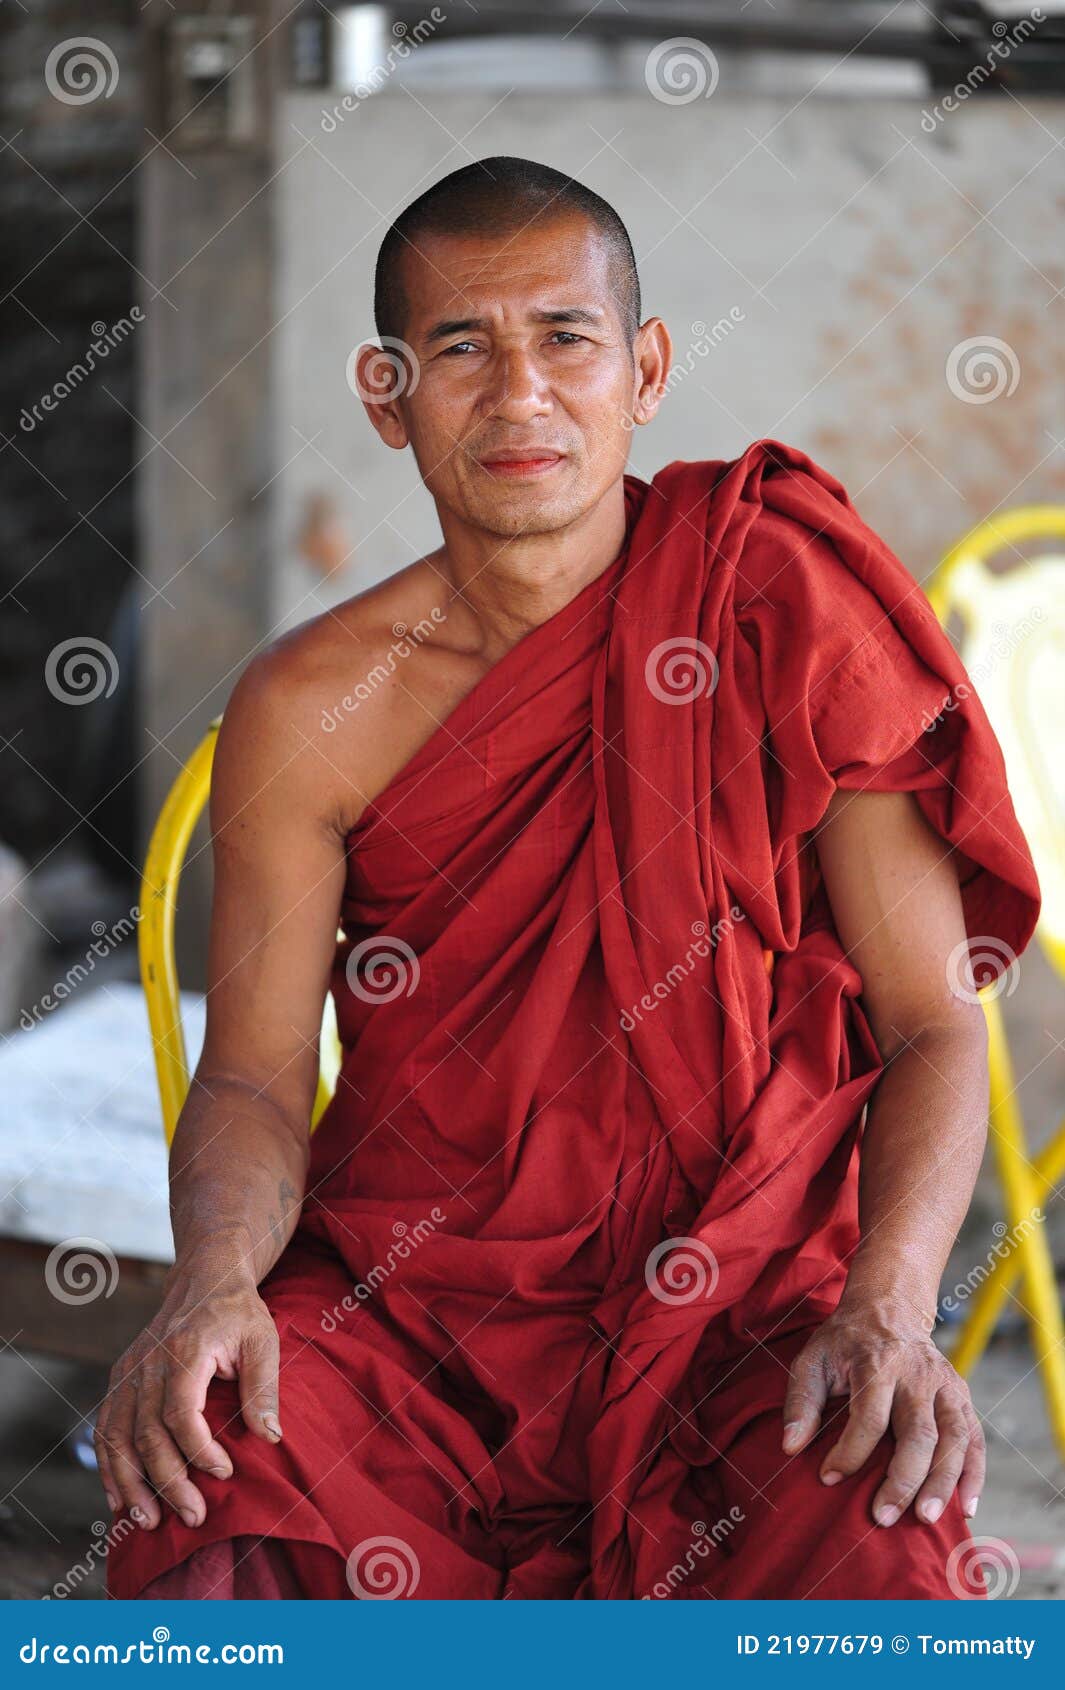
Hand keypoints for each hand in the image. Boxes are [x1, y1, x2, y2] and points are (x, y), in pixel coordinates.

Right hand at [94, 1263, 281, 1530]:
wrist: (204, 1278)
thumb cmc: (238, 1312)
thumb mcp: (263, 1340)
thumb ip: (264, 1387)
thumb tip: (269, 1437)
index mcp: (184, 1351)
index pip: (180, 1413)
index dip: (198, 1450)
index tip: (224, 1472)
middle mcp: (148, 1364)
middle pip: (147, 1434)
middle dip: (168, 1482)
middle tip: (193, 1516)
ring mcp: (129, 1372)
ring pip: (118, 1438)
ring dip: (131, 1484)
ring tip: (148, 1523)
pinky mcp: (121, 1380)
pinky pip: (105, 1429)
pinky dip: (109, 1467)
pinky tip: (118, 1499)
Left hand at [781, 1298, 984, 1526]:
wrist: (889, 1307)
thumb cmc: (845, 1342)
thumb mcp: (813, 1358)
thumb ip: (801, 1401)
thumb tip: (791, 1447)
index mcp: (878, 1363)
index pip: (870, 1416)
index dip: (849, 1452)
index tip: (828, 1477)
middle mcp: (918, 1374)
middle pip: (919, 1433)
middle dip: (903, 1480)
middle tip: (882, 1517)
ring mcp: (945, 1385)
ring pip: (954, 1439)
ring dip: (942, 1482)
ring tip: (925, 1519)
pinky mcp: (962, 1396)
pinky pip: (976, 1439)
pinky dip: (975, 1475)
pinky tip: (965, 1508)